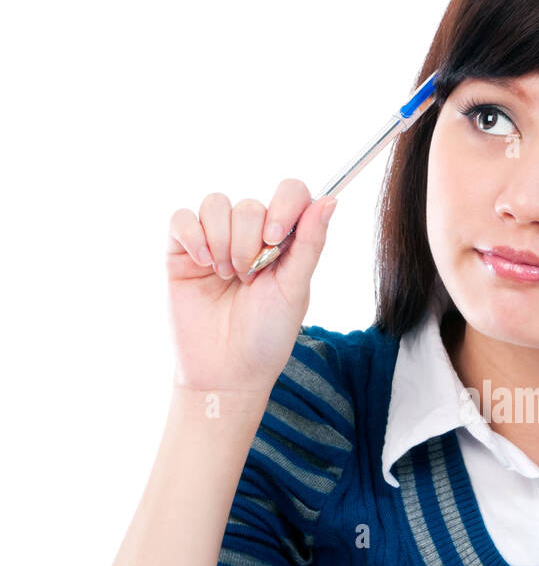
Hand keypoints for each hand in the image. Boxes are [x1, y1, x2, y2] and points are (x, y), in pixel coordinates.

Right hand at [166, 179, 335, 394]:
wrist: (226, 372)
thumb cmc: (267, 335)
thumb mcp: (295, 290)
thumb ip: (310, 243)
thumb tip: (330, 200)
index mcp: (284, 242)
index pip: (290, 193)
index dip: (283, 205)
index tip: (275, 238)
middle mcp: (250, 236)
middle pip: (249, 204)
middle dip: (249, 241)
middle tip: (247, 278)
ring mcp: (215, 241)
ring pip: (215, 204)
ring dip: (222, 240)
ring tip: (226, 277)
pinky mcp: (182, 251)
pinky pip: (181, 218)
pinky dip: (192, 235)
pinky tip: (203, 263)